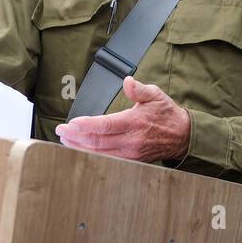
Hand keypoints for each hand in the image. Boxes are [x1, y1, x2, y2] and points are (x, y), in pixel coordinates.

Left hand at [55, 76, 190, 162]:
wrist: (181, 136)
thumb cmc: (166, 113)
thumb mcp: (155, 95)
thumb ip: (139, 89)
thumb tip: (127, 81)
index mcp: (135, 123)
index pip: (106, 125)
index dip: (87, 125)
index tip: (72, 123)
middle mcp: (131, 141)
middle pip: (97, 141)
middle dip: (76, 136)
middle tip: (60, 130)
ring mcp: (130, 154)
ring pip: (99, 154)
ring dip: (79, 147)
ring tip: (65, 140)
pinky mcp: (130, 161)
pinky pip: (106, 160)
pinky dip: (90, 155)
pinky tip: (80, 150)